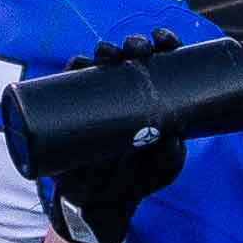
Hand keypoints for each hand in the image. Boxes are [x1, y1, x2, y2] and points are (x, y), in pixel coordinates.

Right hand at [41, 32, 188, 242]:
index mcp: (152, 94)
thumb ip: (171, 155)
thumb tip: (173, 137)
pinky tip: (80, 63)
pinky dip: (74, 68)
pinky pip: (69, 82)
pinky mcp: (71, 108)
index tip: (165, 40)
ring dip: (104, 50)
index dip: (164, 43)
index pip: (161, 60)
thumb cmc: (138, 179)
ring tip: (108, 54)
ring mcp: (97, 97)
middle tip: (137, 49)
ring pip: (99, 62)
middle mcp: (125, 89)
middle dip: (134, 44)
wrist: (100, 202)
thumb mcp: (163, 168)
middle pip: (130, 55)